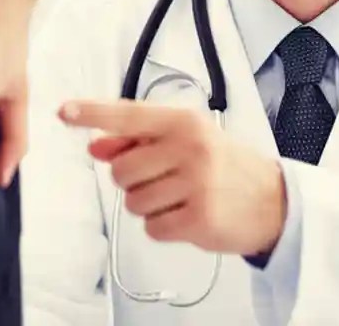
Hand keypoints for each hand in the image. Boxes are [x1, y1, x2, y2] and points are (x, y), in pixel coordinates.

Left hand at [59, 99, 285, 256]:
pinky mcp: (198, 219)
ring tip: (180, 196)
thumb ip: (138, 140)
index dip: (92, 113)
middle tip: (164, 178)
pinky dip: (163, 226)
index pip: (128, 114)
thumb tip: (95, 145)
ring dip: (149, 205)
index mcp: (185, 122)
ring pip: (133, 202)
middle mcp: (190, 148)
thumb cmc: (224, 166)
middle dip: (133, 180)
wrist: (273, 201)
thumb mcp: (186, 140)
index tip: (64, 111)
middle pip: (121, 170)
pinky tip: (187, 214)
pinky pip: (151, 228)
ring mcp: (196, 184)